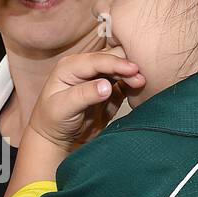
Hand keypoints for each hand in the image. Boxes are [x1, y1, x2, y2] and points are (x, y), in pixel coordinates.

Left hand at [27, 51, 144, 150]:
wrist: (57, 138)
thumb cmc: (53, 121)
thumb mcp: (63, 108)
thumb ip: (84, 95)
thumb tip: (107, 86)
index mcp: (71, 66)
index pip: (97, 59)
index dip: (116, 63)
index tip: (133, 69)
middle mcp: (86, 68)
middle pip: (112, 58)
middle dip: (127, 66)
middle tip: (141, 78)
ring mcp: (99, 78)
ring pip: (121, 69)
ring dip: (133, 74)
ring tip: (143, 83)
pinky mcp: (110, 90)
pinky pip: (125, 83)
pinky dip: (133, 84)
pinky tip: (141, 88)